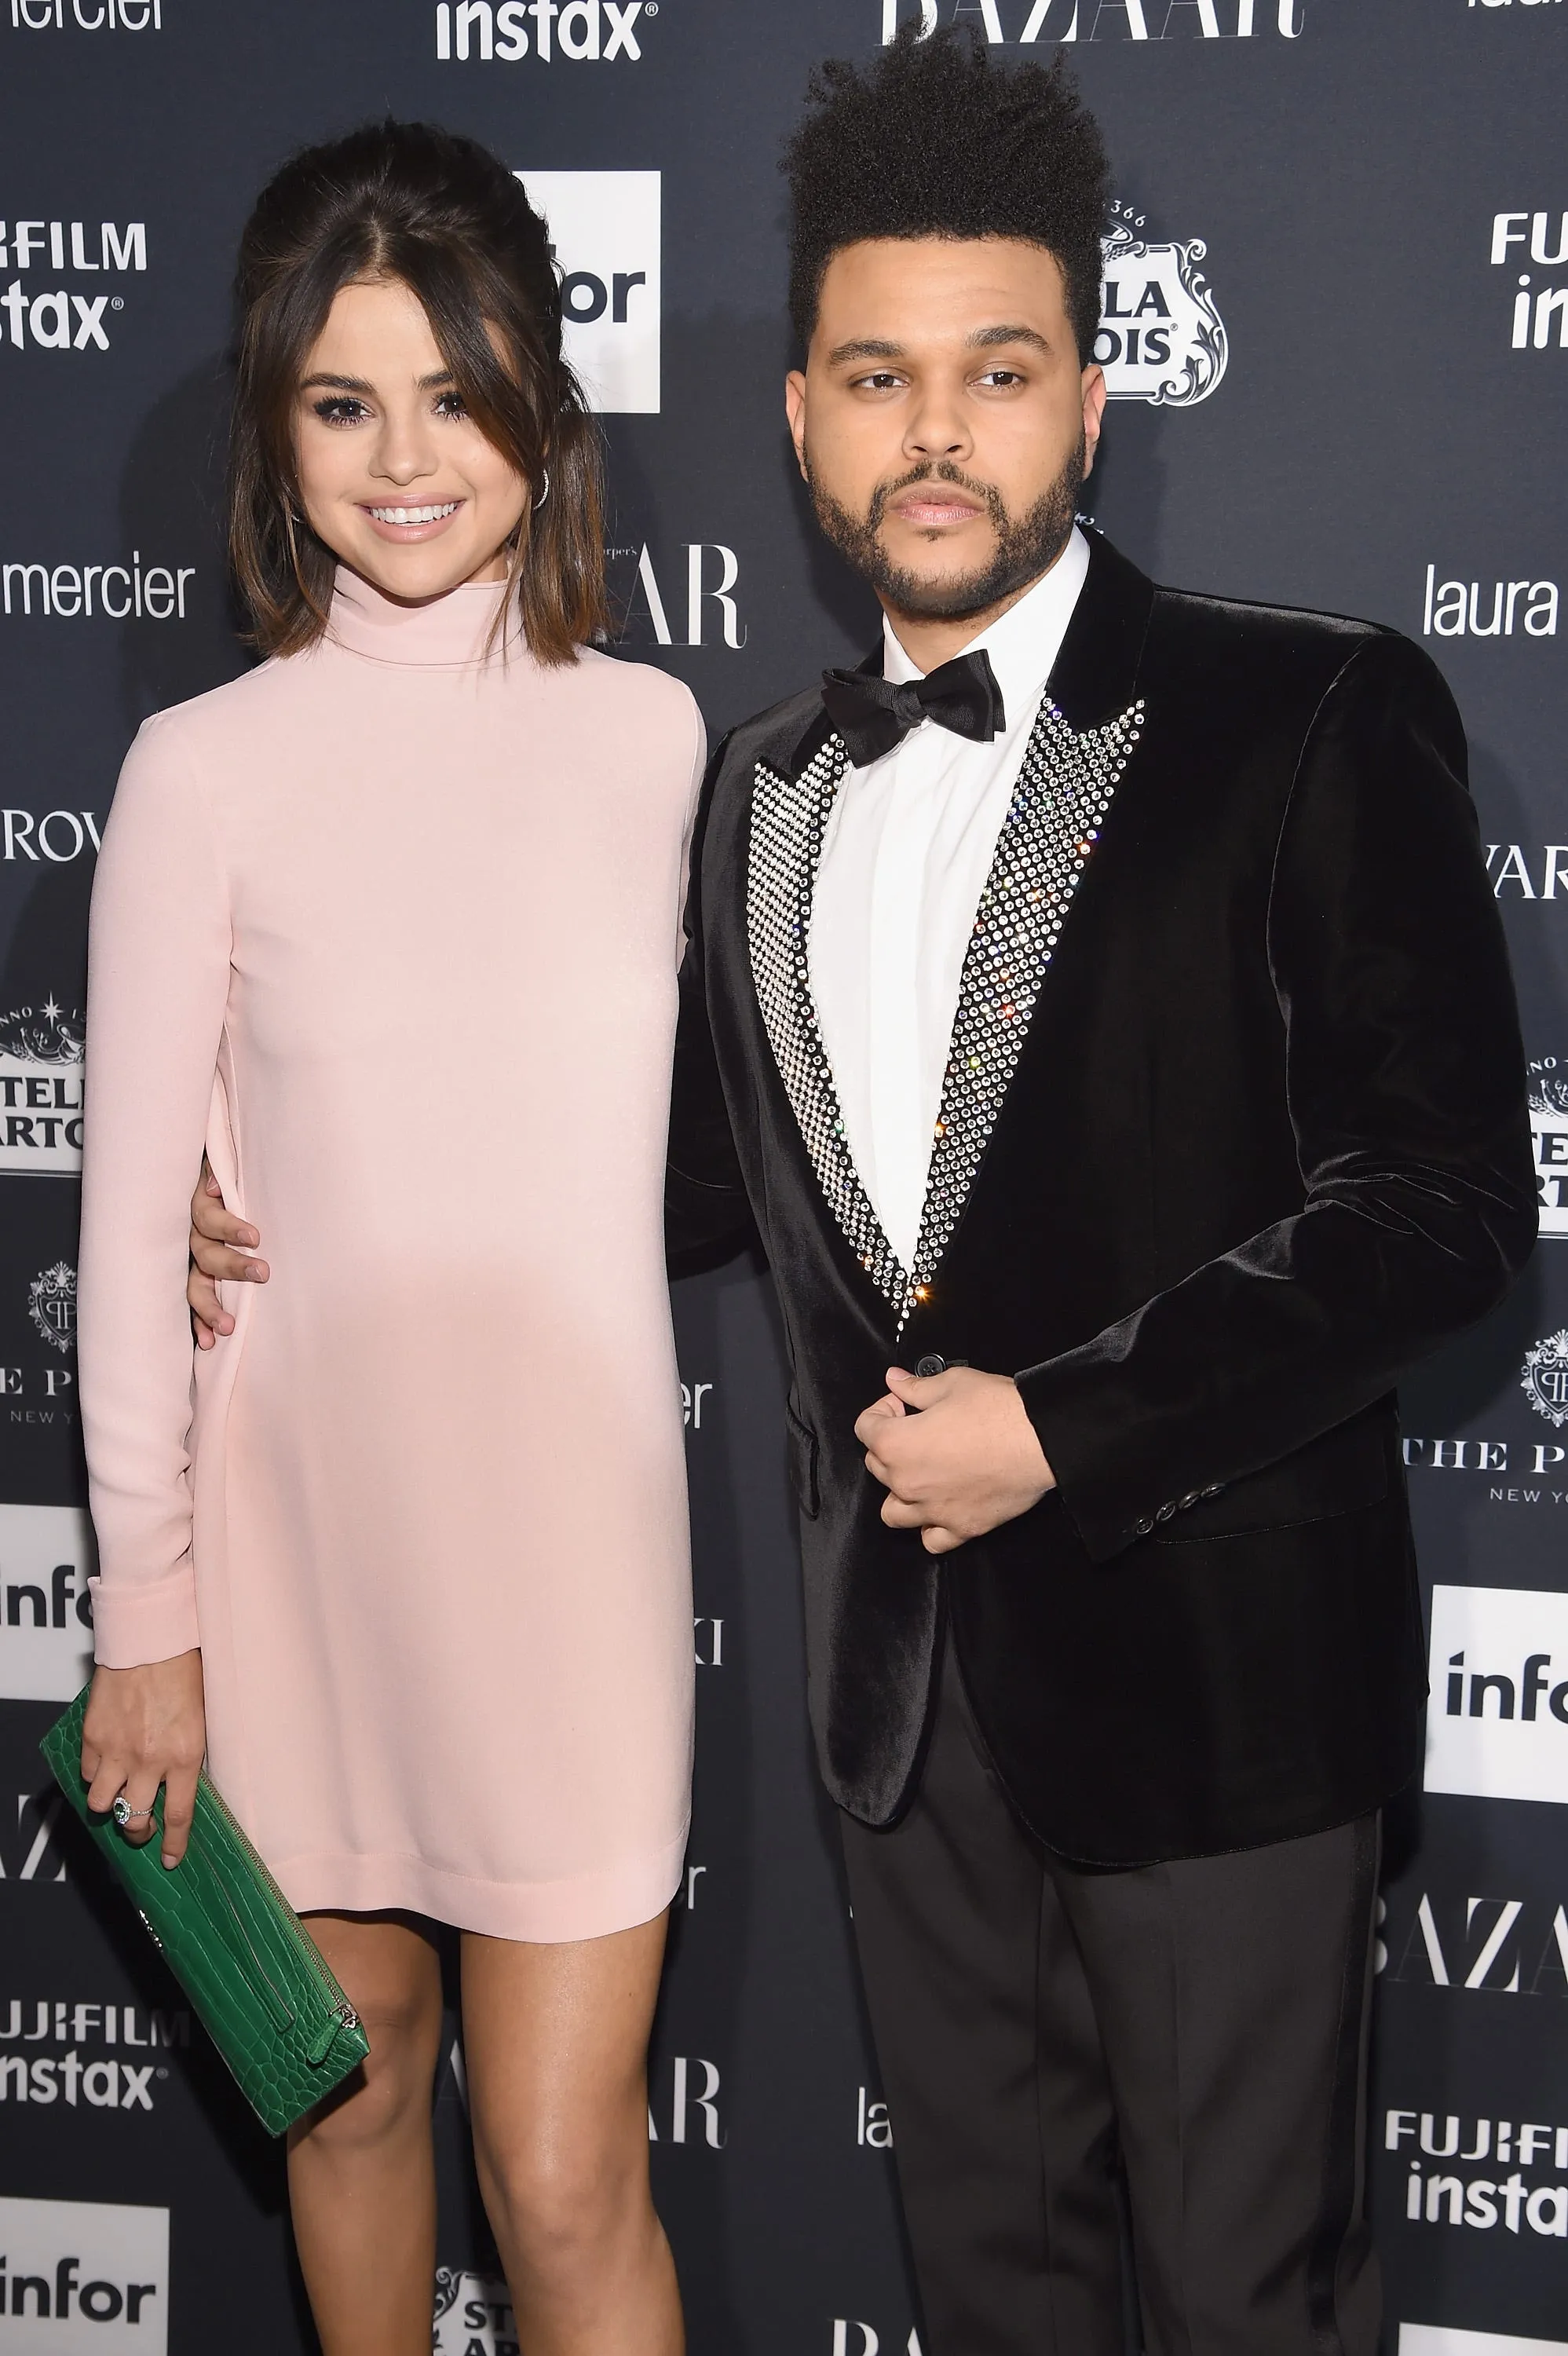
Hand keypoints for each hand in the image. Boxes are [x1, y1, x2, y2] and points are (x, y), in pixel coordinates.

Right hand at [81, 1651, 205, 1868]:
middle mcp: (150, 1760)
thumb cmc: (187, 1672)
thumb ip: (192, 1754)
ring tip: (119, 1795)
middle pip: (133, 1820)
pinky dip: (95, 1774)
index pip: (178, 1816)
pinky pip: (88, 1772)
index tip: (171, 1860)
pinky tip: (107, 1763)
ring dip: (109, 1804)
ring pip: (100, 1804)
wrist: (153, 1641)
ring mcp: (118, 1750)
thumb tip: (186, 1784)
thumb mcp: (203, 1719)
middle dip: (137, 1832)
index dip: (173, 1844)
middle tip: (141, 1826)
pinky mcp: (94, 1736)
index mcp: (186, 1756)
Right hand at [188, 1158, 267, 1348]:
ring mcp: (188, 1262)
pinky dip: (198, 1323)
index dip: (229, 1227)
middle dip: (232, 1266)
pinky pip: (189, 1304)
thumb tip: (214, 1187)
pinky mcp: (192, 1281)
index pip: (208, 1217)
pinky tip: (209, 1342)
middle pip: (205, 1254)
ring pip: (194, 1285)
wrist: (204, 1188)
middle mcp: (189, 1237)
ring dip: (209, 1307)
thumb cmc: (224, 1181)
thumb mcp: (218, 1165)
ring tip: (229, 1327)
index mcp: (198, 1208)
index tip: (254, 1237)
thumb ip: (215, 1171)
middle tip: (262, 1273)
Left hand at [854, 1365, 1055, 1555]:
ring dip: (900, 1491)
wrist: (1042, 1440)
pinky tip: (942, 1505)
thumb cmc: (996, 1409)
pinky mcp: (963, 1527)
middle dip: (891, 1444)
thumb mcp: (952, 1384)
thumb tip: (894, 1380)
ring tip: (923, 1472)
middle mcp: (906, 1484)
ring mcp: (933, 1511)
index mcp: (896, 1445)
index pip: (864, 1428)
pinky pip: (932, 1540)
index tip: (905, 1403)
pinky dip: (931, 1526)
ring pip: (893, 1512)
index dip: (883, 1409)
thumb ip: (914, 1387)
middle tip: (920, 1428)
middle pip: (876, 1467)